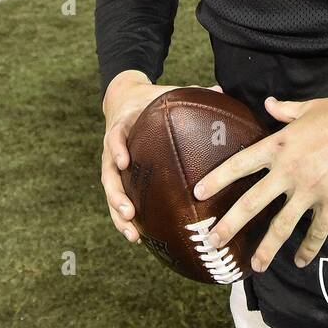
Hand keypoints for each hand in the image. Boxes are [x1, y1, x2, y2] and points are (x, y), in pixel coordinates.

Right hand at [101, 72, 221, 242]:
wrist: (123, 99)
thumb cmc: (149, 98)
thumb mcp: (165, 93)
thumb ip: (189, 92)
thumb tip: (220, 90)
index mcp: (123, 125)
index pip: (115, 136)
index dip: (117, 148)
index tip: (124, 162)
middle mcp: (113, 148)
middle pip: (108, 174)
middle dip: (117, 196)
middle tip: (129, 212)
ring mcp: (112, 164)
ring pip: (110, 193)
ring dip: (118, 215)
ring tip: (132, 234)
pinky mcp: (117, 177)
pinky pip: (118, 200)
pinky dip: (124, 219)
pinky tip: (138, 237)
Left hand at [193, 87, 327, 271]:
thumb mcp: (310, 107)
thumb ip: (285, 111)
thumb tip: (269, 103)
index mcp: (280, 143)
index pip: (241, 164)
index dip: (217, 179)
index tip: (198, 194)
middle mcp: (290, 169)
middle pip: (252, 202)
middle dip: (229, 225)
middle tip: (212, 243)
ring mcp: (311, 189)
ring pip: (282, 225)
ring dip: (266, 248)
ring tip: (254, 266)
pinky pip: (317, 231)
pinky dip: (308, 248)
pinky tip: (300, 261)